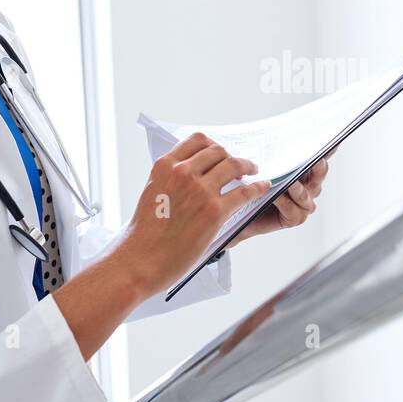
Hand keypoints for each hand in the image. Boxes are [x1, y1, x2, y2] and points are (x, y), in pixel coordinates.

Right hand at [116, 132, 271, 297]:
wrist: (139, 261)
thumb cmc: (143, 235)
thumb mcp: (152, 194)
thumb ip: (171, 180)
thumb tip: (192, 177)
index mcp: (165, 166)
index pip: (196, 140)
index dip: (214, 145)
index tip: (221, 153)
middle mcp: (183, 172)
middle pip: (218, 151)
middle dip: (230, 156)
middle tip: (239, 165)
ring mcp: (200, 190)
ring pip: (233, 166)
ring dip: (247, 166)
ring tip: (252, 171)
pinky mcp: (214, 211)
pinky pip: (244, 192)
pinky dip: (257, 188)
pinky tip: (263, 187)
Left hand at [225, 147, 334, 248]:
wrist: (243, 211)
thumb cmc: (254, 186)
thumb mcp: (264, 165)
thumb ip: (275, 154)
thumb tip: (277, 133)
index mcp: (305, 171)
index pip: (318, 156)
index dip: (328, 149)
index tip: (332, 141)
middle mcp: (309, 186)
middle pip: (319, 174)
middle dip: (318, 166)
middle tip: (316, 160)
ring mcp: (304, 203)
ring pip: (305, 193)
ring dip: (297, 188)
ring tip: (290, 182)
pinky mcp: (295, 218)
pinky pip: (292, 209)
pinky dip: (284, 202)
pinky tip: (275, 196)